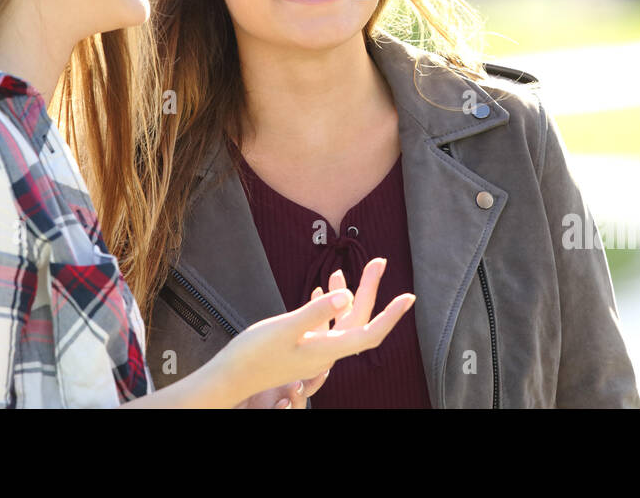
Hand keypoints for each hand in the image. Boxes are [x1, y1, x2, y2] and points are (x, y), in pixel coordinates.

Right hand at [213, 257, 412, 406]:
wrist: (231, 377)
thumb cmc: (254, 354)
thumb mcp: (285, 328)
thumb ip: (316, 312)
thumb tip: (347, 296)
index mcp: (327, 350)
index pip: (370, 332)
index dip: (392, 316)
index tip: (409, 297)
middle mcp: (326, 352)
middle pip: (358, 319)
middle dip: (369, 290)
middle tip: (379, 262)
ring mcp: (314, 351)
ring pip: (340, 320)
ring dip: (346, 295)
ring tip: (341, 269)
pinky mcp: (301, 348)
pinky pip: (322, 325)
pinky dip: (324, 306)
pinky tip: (317, 290)